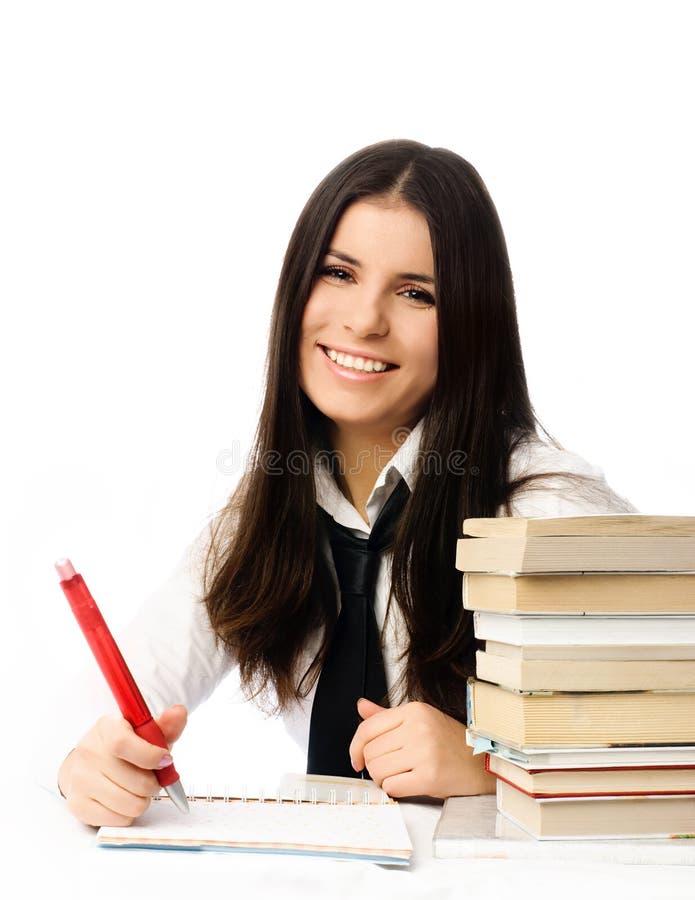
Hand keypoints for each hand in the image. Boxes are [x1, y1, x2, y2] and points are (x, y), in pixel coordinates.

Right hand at [58, 704, 187, 826]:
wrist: (86, 765)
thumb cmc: (122, 748)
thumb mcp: (144, 732)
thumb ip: (165, 726)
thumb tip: (179, 712)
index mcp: (106, 728)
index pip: (122, 744)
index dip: (150, 756)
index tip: (167, 760)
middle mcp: (88, 752)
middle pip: (137, 782)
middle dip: (154, 783)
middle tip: (152, 777)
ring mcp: (80, 779)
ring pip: (131, 804)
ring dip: (143, 800)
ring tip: (137, 789)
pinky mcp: (78, 804)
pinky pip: (120, 819)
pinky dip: (129, 813)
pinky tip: (123, 799)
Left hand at [349, 698, 495, 798]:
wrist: (484, 763)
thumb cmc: (451, 742)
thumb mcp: (420, 720)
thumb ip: (387, 716)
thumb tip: (361, 706)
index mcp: (414, 711)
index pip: (367, 728)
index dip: (355, 747)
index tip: (356, 758)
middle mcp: (418, 728)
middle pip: (370, 752)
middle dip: (375, 765)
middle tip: (391, 767)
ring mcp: (424, 752)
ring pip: (378, 770)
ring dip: (384, 779)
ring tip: (401, 775)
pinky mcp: (429, 776)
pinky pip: (392, 787)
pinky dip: (394, 790)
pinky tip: (408, 784)